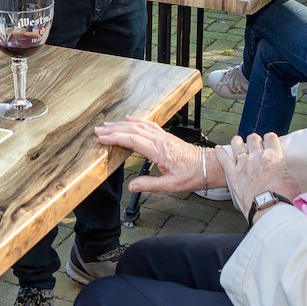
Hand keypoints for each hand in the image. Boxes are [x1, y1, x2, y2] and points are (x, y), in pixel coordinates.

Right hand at [95, 117, 224, 192]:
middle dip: (113, 129)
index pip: (132, 140)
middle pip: (132, 129)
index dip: (115, 138)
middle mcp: (160, 139)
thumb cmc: (192, 175)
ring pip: (139, 125)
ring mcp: (163, 136)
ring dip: (121, 124)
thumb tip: (130, 186)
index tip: (101, 138)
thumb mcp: (170, 185)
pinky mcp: (166, 136)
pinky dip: (136, 120)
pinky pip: (148, 124)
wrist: (208, 166)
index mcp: (159, 150)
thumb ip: (149, 184)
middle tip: (98, 130)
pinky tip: (129, 118)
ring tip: (107, 125)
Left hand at [215, 133, 301, 217]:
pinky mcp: (232, 174)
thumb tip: (285, 176)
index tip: (269, 140)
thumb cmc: (282, 197)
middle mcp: (257, 156)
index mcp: (273, 156)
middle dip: (254, 140)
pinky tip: (218, 149)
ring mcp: (243, 164)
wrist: (269, 207)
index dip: (270, 138)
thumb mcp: (292, 181)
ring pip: (238, 145)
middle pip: (253, 139)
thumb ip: (284, 173)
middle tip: (255, 142)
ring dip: (238, 142)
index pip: (271, 139)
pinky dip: (220, 153)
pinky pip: (224, 160)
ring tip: (238, 140)